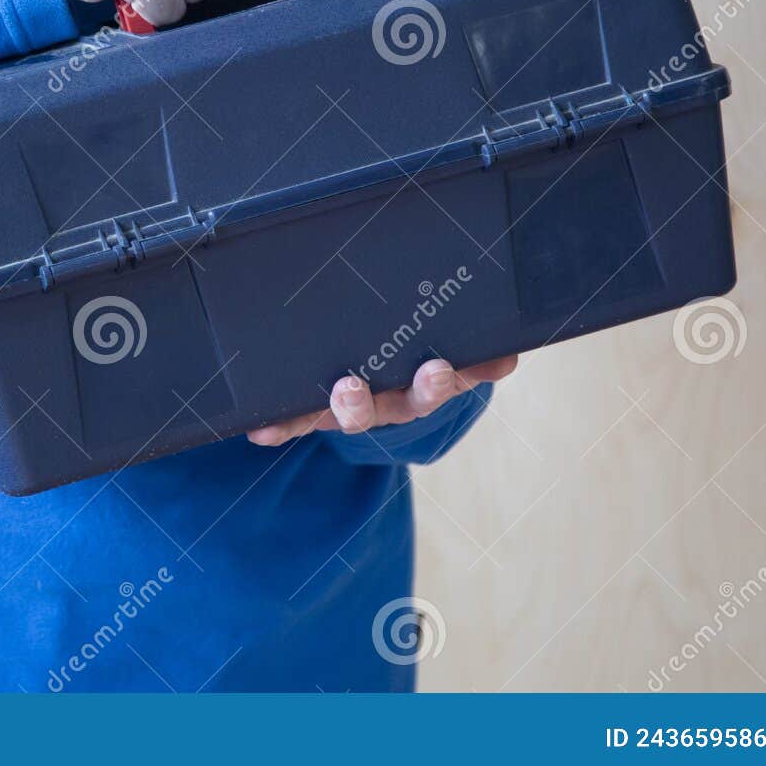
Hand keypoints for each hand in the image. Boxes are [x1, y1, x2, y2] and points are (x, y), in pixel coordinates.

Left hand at [247, 355, 519, 446]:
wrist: (347, 368)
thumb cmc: (386, 344)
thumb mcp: (420, 335)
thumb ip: (461, 347)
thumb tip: (507, 352)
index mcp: (420, 379)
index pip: (453, 377)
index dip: (471, 373)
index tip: (490, 361)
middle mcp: (390, 398)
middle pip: (410, 401)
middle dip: (425, 388)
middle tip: (433, 370)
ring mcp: (350, 406)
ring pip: (357, 413)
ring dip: (354, 404)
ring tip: (348, 388)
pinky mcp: (309, 412)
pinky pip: (295, 422)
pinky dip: (278, 427)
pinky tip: (259, 430)